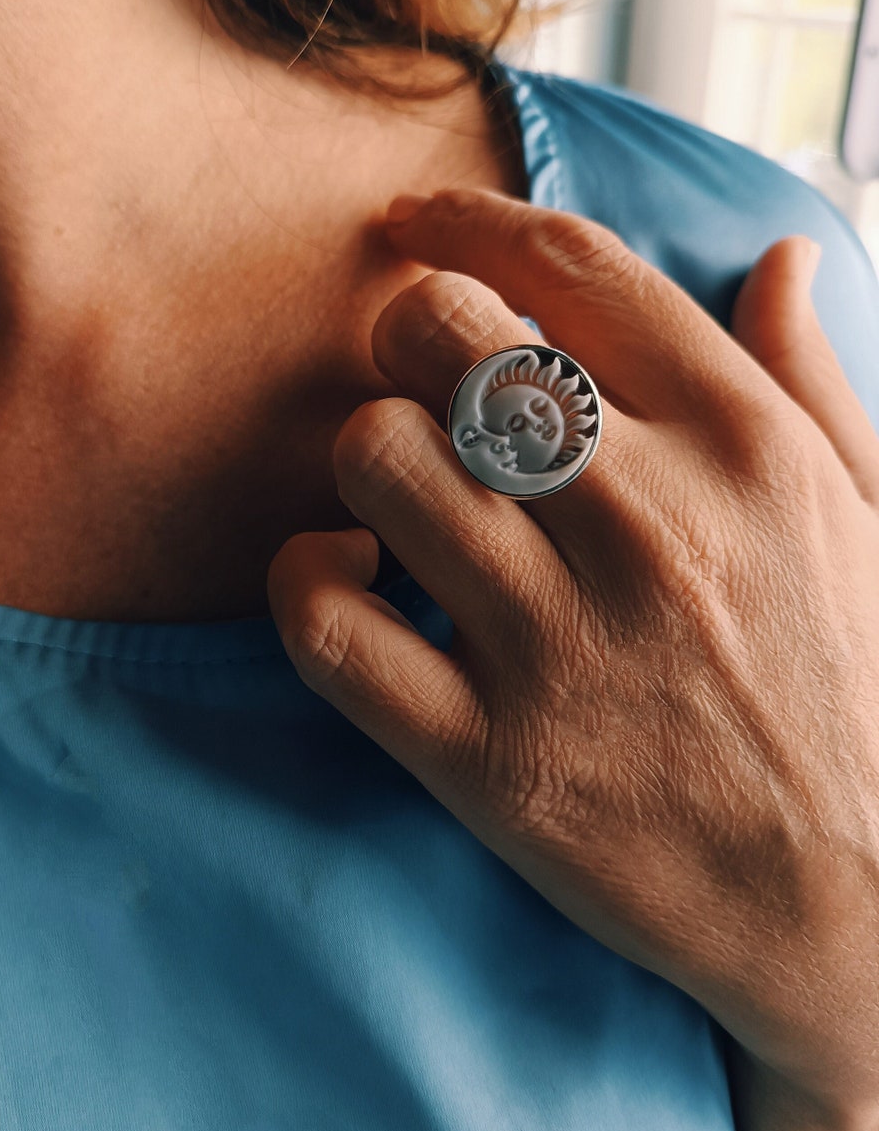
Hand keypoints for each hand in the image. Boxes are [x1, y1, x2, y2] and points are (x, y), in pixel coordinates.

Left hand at [267, 189, 878, 1130]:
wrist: (862, 909)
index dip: (465, 222)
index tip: (410, 226)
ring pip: (376, 458)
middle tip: (413, 382)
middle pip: (445, 339)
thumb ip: (811, 377)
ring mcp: (561, 645)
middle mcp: (649, 525)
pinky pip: (331, 626)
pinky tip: (348, 584)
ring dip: (358, 458)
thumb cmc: (859, 694)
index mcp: (743, 446)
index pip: (572, 269)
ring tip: (392, 498)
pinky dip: (307, 583)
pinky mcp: (491, 761)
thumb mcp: (871, 514)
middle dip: (403, 333)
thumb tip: (778, 256)